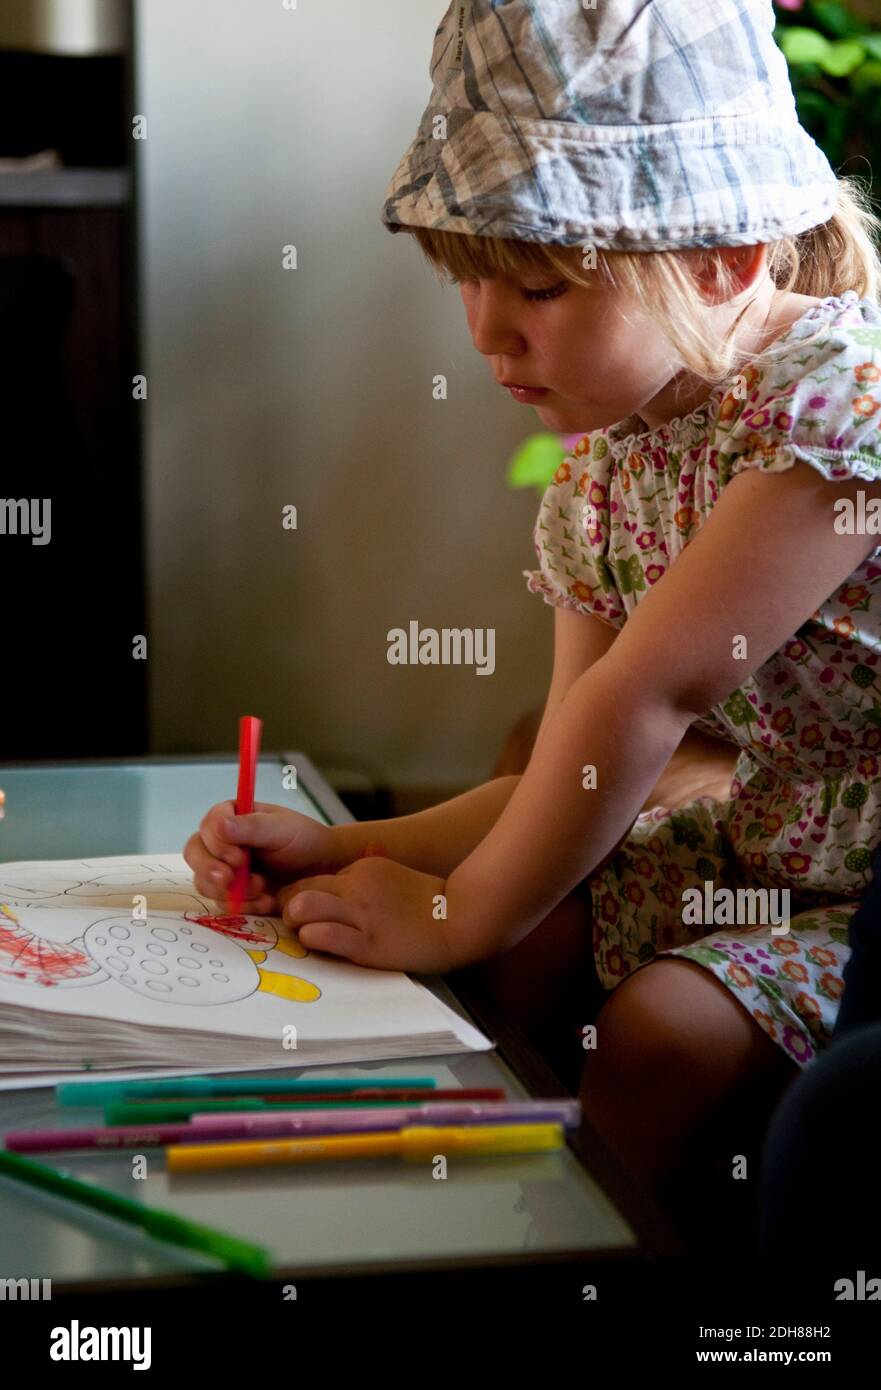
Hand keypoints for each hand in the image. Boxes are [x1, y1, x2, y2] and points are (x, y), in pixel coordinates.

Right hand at [183, 802, 337, 913]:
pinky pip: (222, 903)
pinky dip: (243, 905)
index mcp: (231, 816)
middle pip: (195, 854)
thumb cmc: (303, 840)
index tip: (239, 857)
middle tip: (230, 880)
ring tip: (262, 889)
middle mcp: (221, 842)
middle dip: (210, 869)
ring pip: (204, 882)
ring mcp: (224, 869)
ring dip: (228, 890)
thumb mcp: (282, 828)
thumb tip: (219, 826)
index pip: (208, 827)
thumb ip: (252, 827)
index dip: (217, 844)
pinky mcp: (232, 893)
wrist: (322, 870)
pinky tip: (267, 902)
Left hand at [278, 857, 455, 972]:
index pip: (313, 878)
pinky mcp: (367, 942)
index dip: (297, 895)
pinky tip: (314, 942)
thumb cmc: (427, 904)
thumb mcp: (391, 877)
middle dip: (287, 907)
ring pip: (304, 907)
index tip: (294, 909)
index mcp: (363, 869)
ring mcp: (362, 913)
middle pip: (301, 889)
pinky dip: (311, 938)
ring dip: (294, 920)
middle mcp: (357, 886)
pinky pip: (325, 935)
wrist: (460, 918)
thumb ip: (362, 882)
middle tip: (291, 923)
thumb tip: (334, 892)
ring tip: (301, 932)